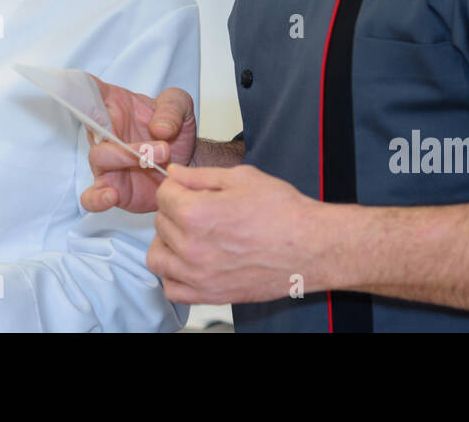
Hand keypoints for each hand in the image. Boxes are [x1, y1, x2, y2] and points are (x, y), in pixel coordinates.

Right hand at [79, 75, 196, 214]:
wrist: (187, 162)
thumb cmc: (175, 129)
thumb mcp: (181, 106)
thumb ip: (171, 109)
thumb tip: (158, 128)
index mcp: (115, 105)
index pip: (89, 90)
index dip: (77, 88)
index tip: (72, 90)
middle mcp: (105, 133)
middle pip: (95, 128)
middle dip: (127, 136)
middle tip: (163, 148)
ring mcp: (106, 161)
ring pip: (98, 159)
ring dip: (126, 160)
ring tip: (154, 165)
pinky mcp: (112, 187)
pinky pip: (92, 197)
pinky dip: (97, 198)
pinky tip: (111, 196)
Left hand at [148, 163, 323, 304]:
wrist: (311, 247)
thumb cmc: (284, 212)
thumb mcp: (242, 178)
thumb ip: (200, 176)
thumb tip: (175, 173)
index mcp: (196, 214)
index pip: (163, 195)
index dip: (176, 186)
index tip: (187, 188)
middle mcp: (192, 247)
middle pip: (160, 223)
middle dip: (174, 211)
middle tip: (197, 208)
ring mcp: (199, 275)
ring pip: (158, 258)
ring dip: (168, 243)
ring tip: (188, 235)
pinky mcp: (210, 295)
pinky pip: (172, 289)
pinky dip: (175, 276)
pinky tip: (189, 263)